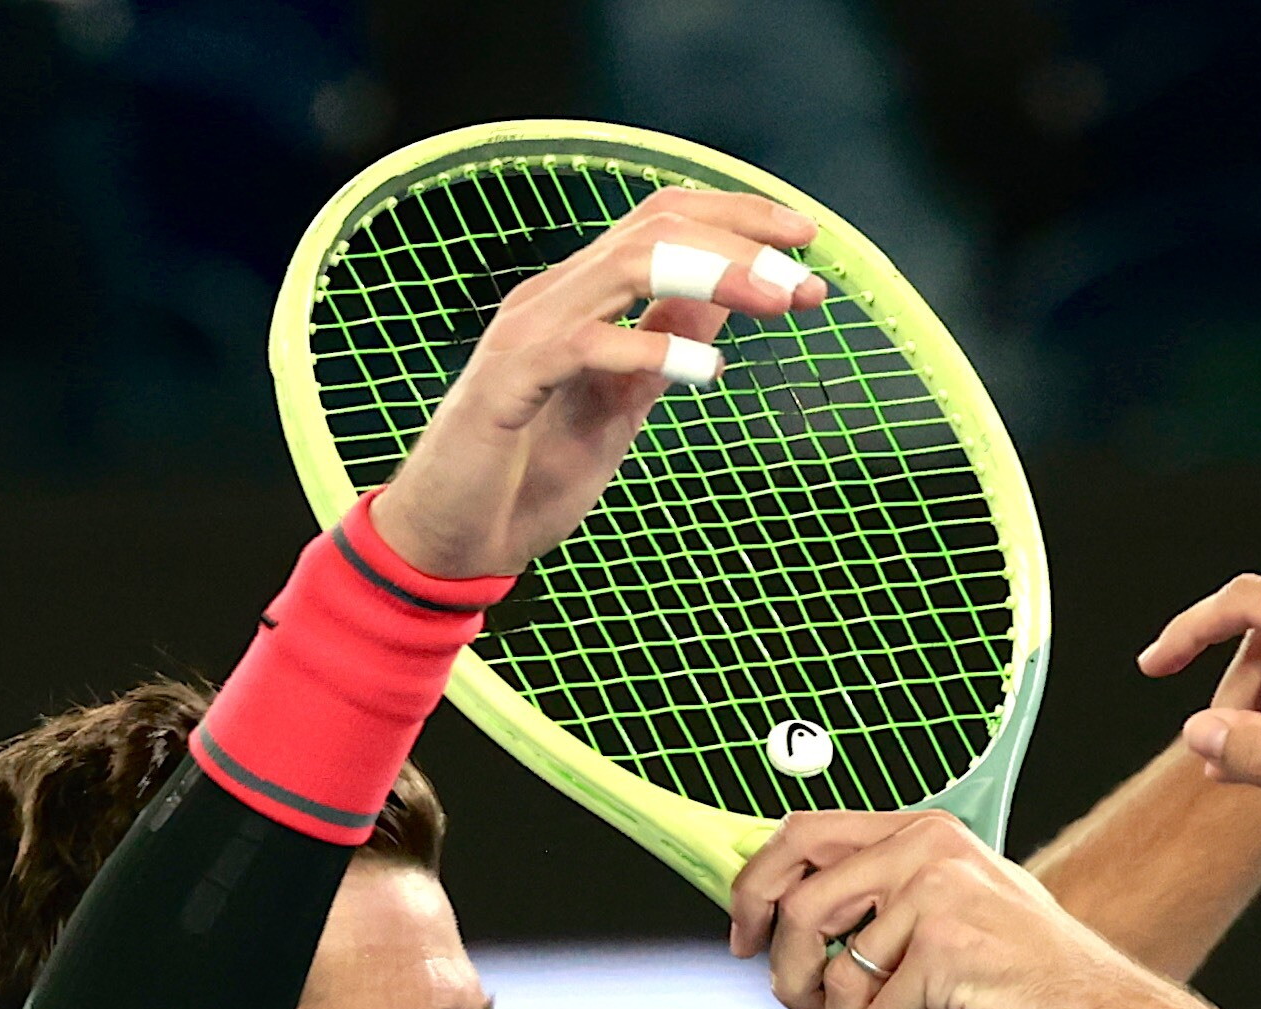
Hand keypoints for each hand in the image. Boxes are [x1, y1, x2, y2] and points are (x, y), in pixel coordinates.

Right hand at [370, 189, 828, 578]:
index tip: (806, 239)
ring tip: (780, 300)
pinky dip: (652, 349)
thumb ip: (666, 343)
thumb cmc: (532, 474)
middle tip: (805, 274)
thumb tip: (732, 297)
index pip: (662, 220)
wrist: (455, 538)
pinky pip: (586, 345)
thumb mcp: (625, 402)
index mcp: (582, 296)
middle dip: (741, 239)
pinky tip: (706, 370)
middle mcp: (554, 297)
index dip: (738, 218)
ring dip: (715, 273)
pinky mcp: (508, 383)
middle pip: (655, 225)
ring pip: (628, 264)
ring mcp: (528, 333)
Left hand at [730, 811, 1180, 1008]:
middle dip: (792, 979)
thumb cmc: (1028, 978)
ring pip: (836, 980)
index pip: (803, 835)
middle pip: (800, 909)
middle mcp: (927, 851)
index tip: (744, 939)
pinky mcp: (946, 954)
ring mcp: (937, 899)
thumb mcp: (954, 911)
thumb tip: (784, 922)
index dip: (755, 888)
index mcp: (923, 832)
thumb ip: (882, 902)